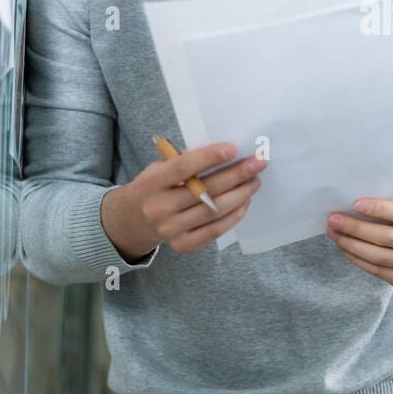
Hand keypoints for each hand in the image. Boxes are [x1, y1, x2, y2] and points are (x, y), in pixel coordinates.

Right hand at [102, 141, 264, 260]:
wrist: (133, 220)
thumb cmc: (155, 186)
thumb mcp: (159, 167)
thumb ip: (184, 160)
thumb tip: (225, 152)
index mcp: (151, 183)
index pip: (182, 168)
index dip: (209, 157)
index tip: (234, 148)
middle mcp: (158, 208)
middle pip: (205, 191)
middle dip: (237, 175)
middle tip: (259, 163)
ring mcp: (171, 230)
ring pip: (214, 211)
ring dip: (240, 195)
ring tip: (255, 181)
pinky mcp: (183, 245)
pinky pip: (215, 230)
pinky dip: (234, 216)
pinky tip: (245, 201)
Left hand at [326, 195, 392, 287]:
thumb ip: (390, 202)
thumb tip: (351, 203)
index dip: (379, 209)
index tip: (355, 204)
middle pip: (387, 238)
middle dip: (356, 228)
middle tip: (334, 220)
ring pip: (379, 257)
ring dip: (351, 245)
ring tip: (334, 233)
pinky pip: (377, 271)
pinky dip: (357, 259)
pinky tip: (344, 247)